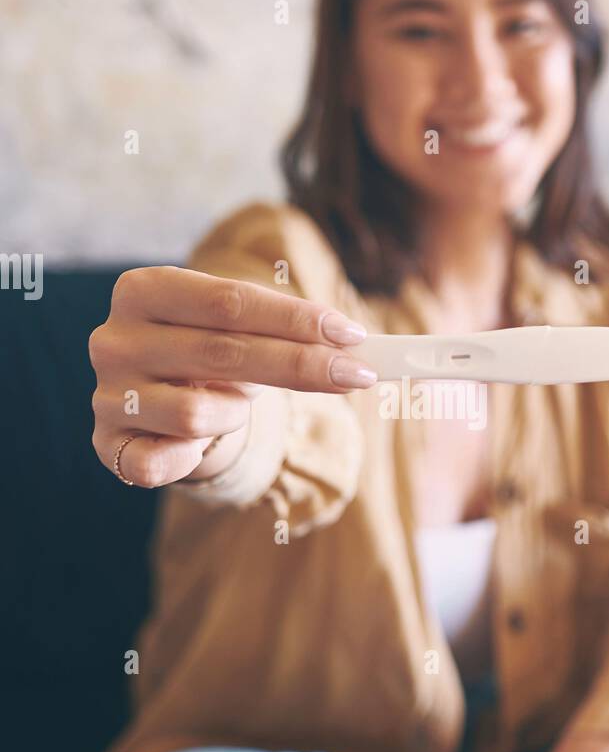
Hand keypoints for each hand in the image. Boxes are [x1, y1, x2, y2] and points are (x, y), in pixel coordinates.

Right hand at [88, 265, 376, 488]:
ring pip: (199, 414)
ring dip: (236, 413)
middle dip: (302, 365)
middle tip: (358, 375)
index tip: (352, 334)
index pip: (231, 301)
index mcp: (143, 290)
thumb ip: (285, 332)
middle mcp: (115, 339)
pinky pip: (165, 462)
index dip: (295, 319)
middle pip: (225, 353)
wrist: (153, 404)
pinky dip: (194, 455)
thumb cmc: (206, 357)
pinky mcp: (108, 445)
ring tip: (237, 405)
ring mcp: (107, 395)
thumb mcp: (238, 331)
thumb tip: (358, 347)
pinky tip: (198, 443)